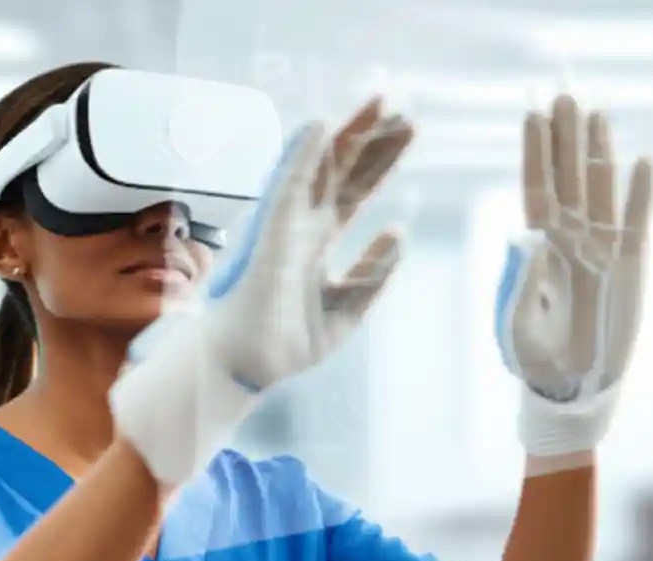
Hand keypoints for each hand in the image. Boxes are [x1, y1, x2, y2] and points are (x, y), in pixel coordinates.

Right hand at [112, 99, 413, 484]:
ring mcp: (288, 227)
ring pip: (323, 171)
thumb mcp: (346, 308)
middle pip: (344, 172)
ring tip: (381, 102)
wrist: (246, 365)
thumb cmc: (285, 342)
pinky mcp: (270, 234)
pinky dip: (301, 158)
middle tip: (403, 106)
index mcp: (317, 242)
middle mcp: (304, 228)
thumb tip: (399, 233)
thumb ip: (372, 272)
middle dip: (373, 140)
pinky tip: (319, 127)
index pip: (354, 190)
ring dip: (350, 137)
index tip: (406, 128)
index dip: (379, 160)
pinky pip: (286, 188)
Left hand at [494, 95, 652, 458]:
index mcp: (538, 253)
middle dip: (566, 140)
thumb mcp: (517, 329)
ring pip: (601, 193)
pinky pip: (637, 224)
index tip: (532, 117)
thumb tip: (529, 239)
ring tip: (598, 116)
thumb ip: (520, 286)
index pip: (536, 192)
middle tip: (565, 96)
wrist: (572, 389)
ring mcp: (602, 252)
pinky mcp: (630, 269)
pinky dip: (639, 195)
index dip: (535, 155)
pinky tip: (641, 162)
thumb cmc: (535, 363)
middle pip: (568, 181)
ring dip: (599, 155)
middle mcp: (570, 244)